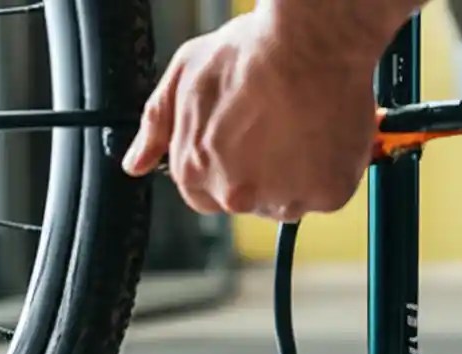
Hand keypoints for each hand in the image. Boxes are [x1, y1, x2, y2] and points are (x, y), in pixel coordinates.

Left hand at [121, 7, 392, 220]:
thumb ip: (156, 126)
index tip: (241, 146)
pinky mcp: (325, 195)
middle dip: (257, 173)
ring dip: (293, 176)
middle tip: (275, 129)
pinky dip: (327, 173)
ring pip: (286, 202)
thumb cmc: (252, 51)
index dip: (222, 169)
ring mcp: (282, 198)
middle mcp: (235, 194)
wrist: (311, 41)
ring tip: (298, 129)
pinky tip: (322, 137)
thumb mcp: (184, 76)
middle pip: (244, 201)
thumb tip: (135, 163)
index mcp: (195, 170)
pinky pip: (325, 195)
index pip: (201, 194)